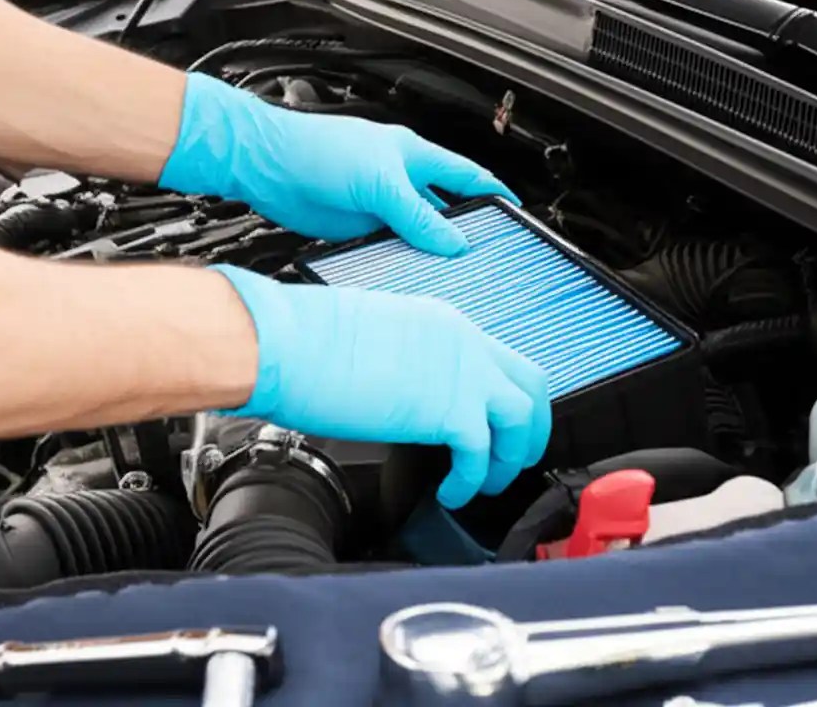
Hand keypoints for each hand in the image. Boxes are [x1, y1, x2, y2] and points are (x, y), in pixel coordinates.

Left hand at [160, 73, 517, 255]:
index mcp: (414, 157)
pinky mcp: (355, 229)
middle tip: (485, 260)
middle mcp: (399, 181)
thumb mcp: (380, 182)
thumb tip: (454, 243)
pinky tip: (406, 280)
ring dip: (427, 255)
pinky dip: (397, 265)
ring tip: (449, 279)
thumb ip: (417, 215)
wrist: (266, 163)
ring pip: (415, 236)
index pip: (466, 176)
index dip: (494, 193)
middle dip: (463, 234)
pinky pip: (386, 251)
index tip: (515, 212)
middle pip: (442, 212)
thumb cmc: (318, 150)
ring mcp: (378, 206)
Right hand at [211, 265, 550, 508]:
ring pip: (522, 419)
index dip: (499, 396)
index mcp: (442, 323)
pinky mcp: (449, 410)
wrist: (286, 343)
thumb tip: (408, 395)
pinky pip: (481, 456)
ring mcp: (462, 374)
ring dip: (510, 458)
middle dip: (529, 426)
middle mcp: (463, 342)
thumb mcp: (373, 340)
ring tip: (486, 484)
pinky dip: (472, 481)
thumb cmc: (305, 340)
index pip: (494, 359)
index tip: (490, 422)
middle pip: (530, 383)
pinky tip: (452, 493)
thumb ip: (406, 364)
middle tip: (513, 456)